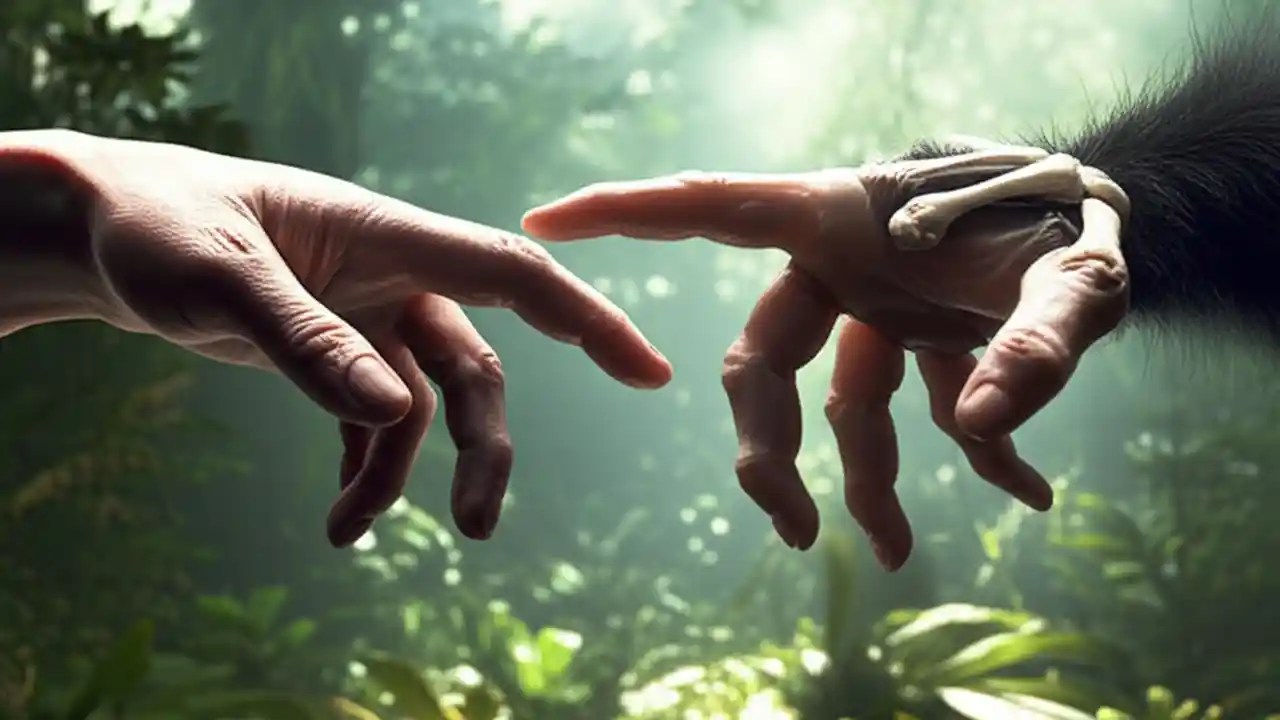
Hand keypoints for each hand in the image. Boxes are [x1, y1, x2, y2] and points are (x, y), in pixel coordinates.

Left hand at [9, 130, 670, 546]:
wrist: (101, 228)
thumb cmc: (157, 226)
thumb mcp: (218, 280)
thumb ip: (305, 343)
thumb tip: (386, 412)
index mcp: (385, 234)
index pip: (511, 276)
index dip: (588, 321)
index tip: (648, 373)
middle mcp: (390, 276)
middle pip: (472, 369)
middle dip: (480, 450)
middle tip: (475, 530)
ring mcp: (363, 316)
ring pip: (420, 406)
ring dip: (398, 474)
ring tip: (347, 531)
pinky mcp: (330, 349)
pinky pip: (367, 419)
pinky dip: (359, 467)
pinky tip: (338, 515)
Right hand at [521, 146, 1129, 568]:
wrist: (1118, 223)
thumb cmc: (1082, 229)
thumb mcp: (1076, 281)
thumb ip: (1034, 350)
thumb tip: (984, 438)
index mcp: (844, 216)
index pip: (714, 208)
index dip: (626, 214)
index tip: (545, 220)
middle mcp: (841, 262)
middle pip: (761, 361)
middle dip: (767, 453)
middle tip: (795, 533)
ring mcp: (872, 304)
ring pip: (833, 406)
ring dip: (868, 485)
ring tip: (902, 553)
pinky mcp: (914, 338)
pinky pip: (917, 413)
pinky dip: (970, 459)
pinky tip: (1024, 495)